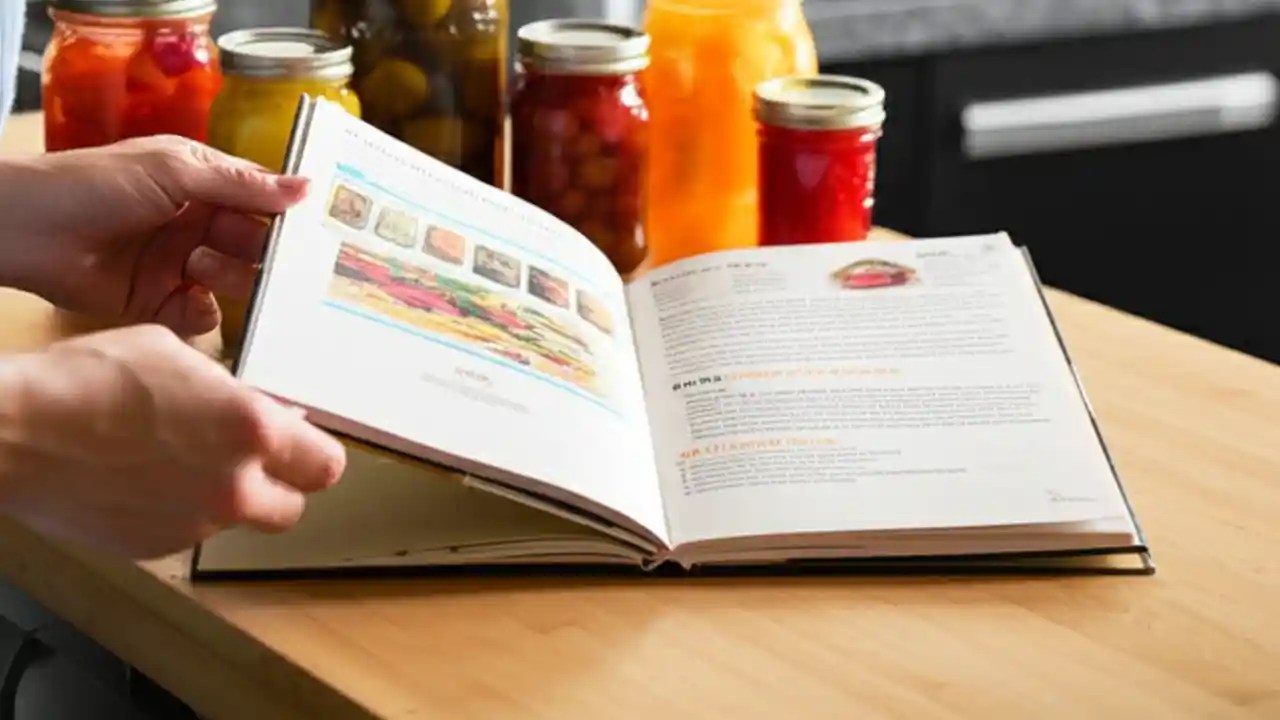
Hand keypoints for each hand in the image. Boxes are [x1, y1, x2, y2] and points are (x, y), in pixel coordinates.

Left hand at [0, 135, 307, 337]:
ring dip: (228, 275)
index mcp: (203, 185)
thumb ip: (240, 183)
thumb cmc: (92, 184)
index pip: (261, 200)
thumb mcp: (173, 170)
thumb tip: (307, 186)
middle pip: (255, 245)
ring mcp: (179, 266)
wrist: (26, 230)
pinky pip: (202, 315)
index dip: (289, 214)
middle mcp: (197, 226)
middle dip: (266, 252)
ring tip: (199, 264)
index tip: (322, 229)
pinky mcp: (159, 304)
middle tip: (275, 259)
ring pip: (234, 281)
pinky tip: (189, 297)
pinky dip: (202, 311)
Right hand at [0, 324, 345, 558]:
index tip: (304, 445)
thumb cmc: (88, 379)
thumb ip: (233, 391)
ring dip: (228, 498)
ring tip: (187, 463)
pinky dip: (182, 512)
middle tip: (255, 462)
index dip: (315, 455)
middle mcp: (232, 486)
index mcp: (250, 431)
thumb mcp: (175, 356)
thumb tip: (265, 410)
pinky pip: (190, 533)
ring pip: (239, 521)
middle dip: (281, 486)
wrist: (12, 432)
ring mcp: (194, 523)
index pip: (326, 465)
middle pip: (292, 508)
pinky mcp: (155, 547)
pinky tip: (149, 480)